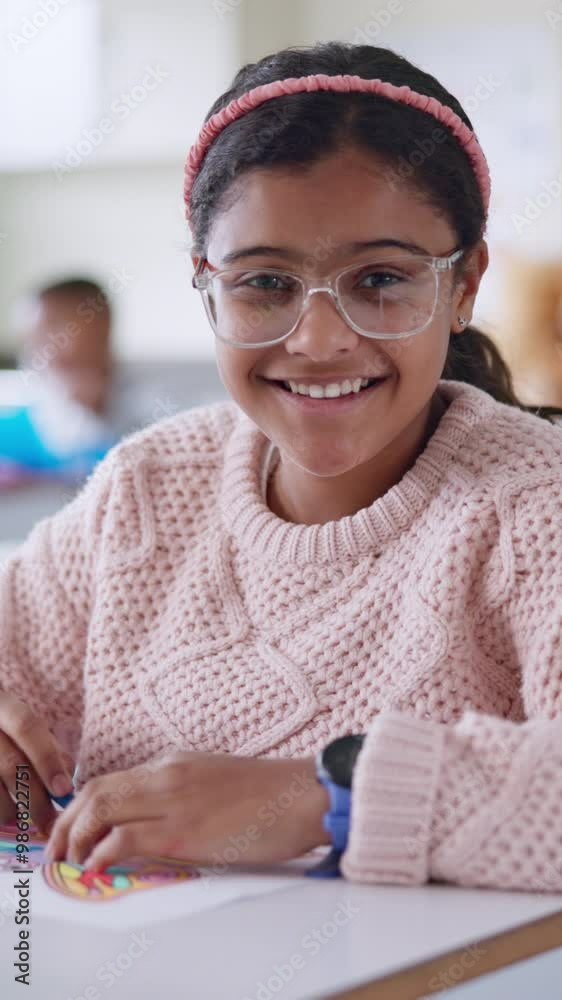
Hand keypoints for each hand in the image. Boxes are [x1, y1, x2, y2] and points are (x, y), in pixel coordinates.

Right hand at [0, 692, 73, 832]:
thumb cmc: (3, 729)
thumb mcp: (22, 724)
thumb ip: (47, 745)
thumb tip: (67, 776)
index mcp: (0, 703)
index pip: (26, 727)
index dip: (47, 759)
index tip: (63, 790)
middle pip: (11, 764)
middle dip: (35, 798)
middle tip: (50, 821)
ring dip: (11, 811)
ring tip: (21, 818)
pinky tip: (4, 817)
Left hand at [44, 752, 329, 870]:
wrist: (303, 795)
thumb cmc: (269, 795)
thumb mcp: (214, 782)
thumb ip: (181, 793)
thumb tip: (155, 821)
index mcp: (174, 764)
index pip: (109, 781)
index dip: (78, 809)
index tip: (70, 834)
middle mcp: (166, 775)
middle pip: (95, 791)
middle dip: (64, 824)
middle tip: (57, 854)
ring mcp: (174, 801)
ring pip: (100, 809)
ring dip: (75, 839)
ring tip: (71, 865)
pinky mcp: (185, 831)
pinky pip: (125, 838)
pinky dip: (100, 855)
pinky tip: (97, 870)